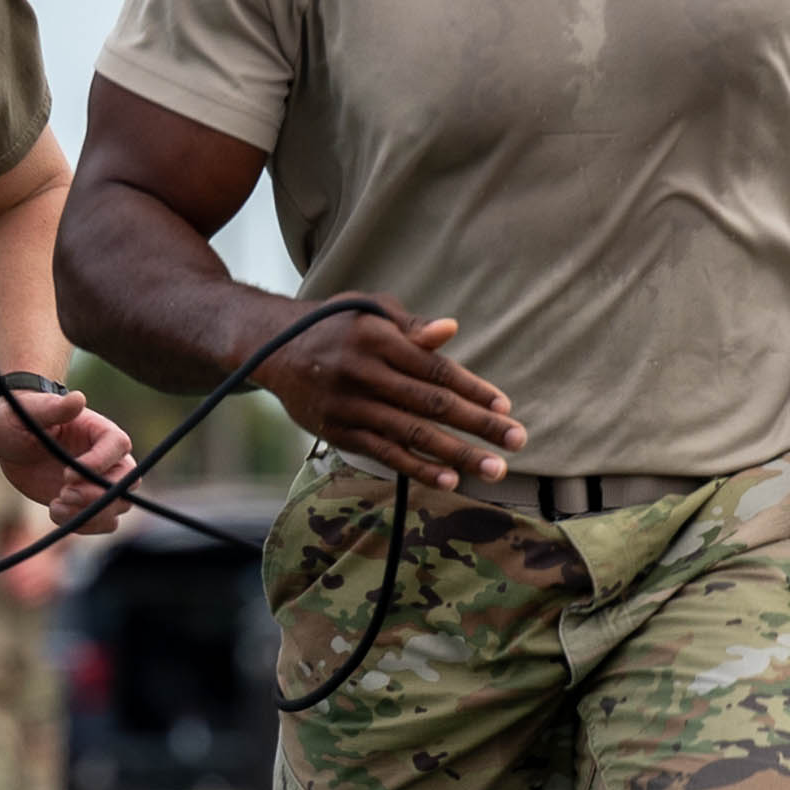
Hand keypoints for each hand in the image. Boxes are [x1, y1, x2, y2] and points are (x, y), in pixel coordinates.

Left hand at [0, 375, 143, 534]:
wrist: (13, 442)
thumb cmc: (23, 418)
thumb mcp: (32, 412)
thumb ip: (55, 408)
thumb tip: (78, 399)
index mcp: (100, 431)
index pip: (119, 446)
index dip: (99, 464)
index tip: (66, 474)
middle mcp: (108, 458)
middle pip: (127, 483)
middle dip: (98, 495)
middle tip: (63, 493)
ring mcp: (100, 483)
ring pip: (119, 507)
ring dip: (91, 514)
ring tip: (57, 503)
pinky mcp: (88, 502)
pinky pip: (102, 522)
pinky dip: (82, 524)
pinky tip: (54, 510)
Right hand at [269, 305, 520, 490]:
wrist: (271, 347)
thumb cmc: (334, 324)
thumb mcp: (369, 310)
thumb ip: (410, 325)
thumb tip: (450, 331)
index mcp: (375, 338)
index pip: (434, 368)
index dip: (472, 388)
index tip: (505, 406)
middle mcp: (362, 373)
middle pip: (430, 404)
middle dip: (478, 424)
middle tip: (518, 440)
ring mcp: (349, 406)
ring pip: (412, 435)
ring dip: (457, 454)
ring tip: (494, 469)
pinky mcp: (339, 432)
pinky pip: (385, 454)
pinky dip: (418, 468)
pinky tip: (450, 479)